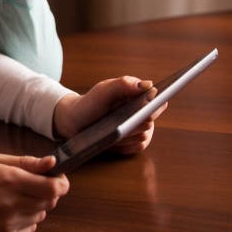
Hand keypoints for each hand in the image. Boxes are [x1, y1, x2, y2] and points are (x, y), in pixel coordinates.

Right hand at [0, 154, 68, 231]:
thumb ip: (26, 162)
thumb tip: (52, 162)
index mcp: (9, 180)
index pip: (53, 187)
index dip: (61, 183)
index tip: (59, 179)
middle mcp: (10, 203)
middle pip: (50, 202)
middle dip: (46, 192)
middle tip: (28, 186)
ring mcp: (7, 223)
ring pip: (40, 215)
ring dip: (34, 206)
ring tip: (11, 198)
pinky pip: (30, 228)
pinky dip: (25, 220)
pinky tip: (6, 211)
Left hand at [53, 77, 168, 153]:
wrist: (74, 122)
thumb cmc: (90, 103)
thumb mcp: (103, 90)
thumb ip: (123, 84)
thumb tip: (149, 85)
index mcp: (137, 97)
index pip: (157, 102)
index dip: (156, 105)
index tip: (148, 110)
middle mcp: (141, 113)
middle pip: (149, 121)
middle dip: (134, 122)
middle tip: (121, 122)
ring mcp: (137, 128)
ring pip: (144, 135)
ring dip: (128, 134)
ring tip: (112, 130)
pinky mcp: (131, 143)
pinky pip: (138, 147)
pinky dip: (127, 145)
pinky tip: (115, 141)